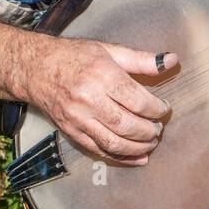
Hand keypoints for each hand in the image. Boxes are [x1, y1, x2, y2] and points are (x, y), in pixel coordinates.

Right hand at [23, 37, 178, 163]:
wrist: (36, 68)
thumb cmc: (75, 57)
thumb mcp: (110, 50)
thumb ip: (142, 59)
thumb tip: (173, 60)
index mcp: (102, 76)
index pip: (137, 100)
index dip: (156, 109)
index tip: (165, 109)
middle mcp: (89, 100)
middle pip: (127, 125)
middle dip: (149, 131)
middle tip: (159, 129)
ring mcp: (78, 119)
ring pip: (113, 142)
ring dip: (138, 148)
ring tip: (151, 143)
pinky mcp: (71, 132)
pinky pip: (98, 150)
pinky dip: (120, 157)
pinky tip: (137, 158)